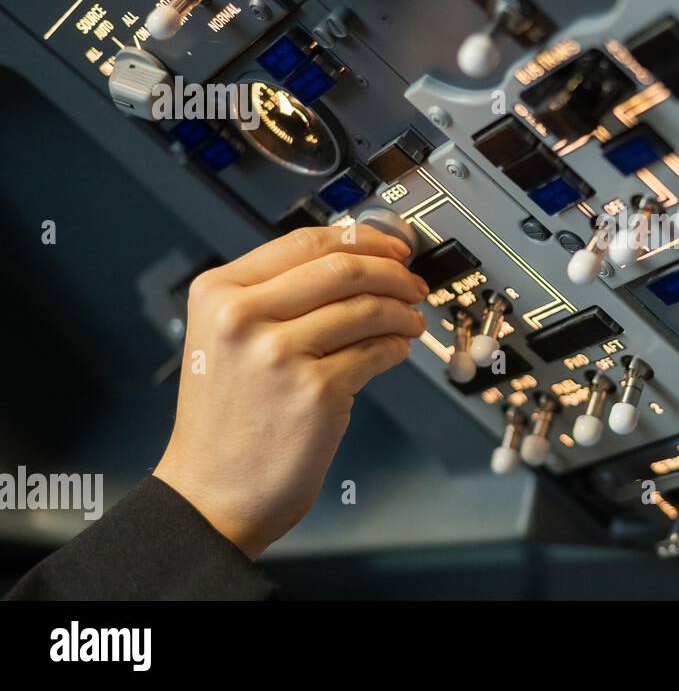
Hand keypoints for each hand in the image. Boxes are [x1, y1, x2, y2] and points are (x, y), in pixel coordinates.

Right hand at [153, 226, 428, 558]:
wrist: (210, 494)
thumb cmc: (225, 421)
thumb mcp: (226, 339)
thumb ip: (275, 297)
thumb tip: (354, 264)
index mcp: (219, 293)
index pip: (306, 242)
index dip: (363, 239)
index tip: (393, 247)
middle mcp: (244, 317)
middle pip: (343, 268)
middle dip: (393, 272)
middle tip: (413, 283)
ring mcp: (280, 354)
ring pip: (367, 308)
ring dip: (402, 312)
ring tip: (411, 321)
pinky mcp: (316, 391)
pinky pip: (377, 352)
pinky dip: (397, 347)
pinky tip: (397, 350)